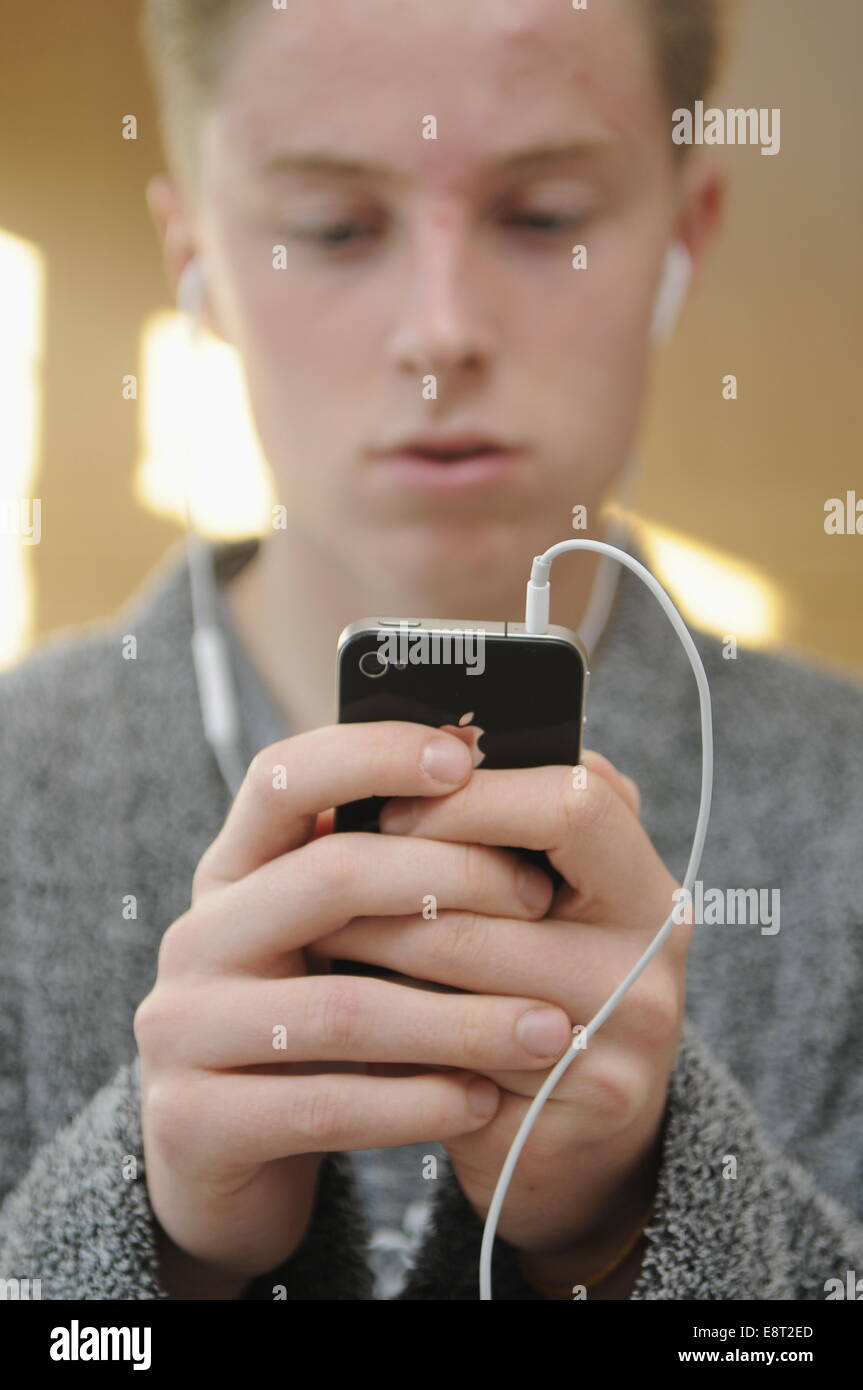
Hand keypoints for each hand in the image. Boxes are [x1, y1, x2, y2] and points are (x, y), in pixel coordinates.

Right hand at [134, 721, 564, 1293]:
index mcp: (231, 870)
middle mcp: (198, 936)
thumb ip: (388, 876)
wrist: (219, 1158)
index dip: (373, 754)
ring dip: (460, 1019)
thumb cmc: (309, 1025)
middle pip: (329, 877)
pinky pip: (327, 1105)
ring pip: (343, 1009)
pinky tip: (482, 1103)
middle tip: (542, 901)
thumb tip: (505, 785)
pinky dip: (416, 1104)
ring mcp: (183, 1030)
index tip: (466, 758)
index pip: (285, 776)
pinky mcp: (194, 1122)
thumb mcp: (334, 939)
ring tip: (547, 1028)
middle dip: (450, 880)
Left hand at [311, 750, 686, 1277]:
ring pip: (460, 970)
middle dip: (394, 880)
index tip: (393, 808)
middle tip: (319, 878)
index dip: (474, 797)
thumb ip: (512, 827)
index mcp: (643, 882)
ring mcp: (621, 1041)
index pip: (572, 802)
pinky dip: (387, 1028)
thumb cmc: (538, 983)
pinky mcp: (566, 1114)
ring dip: (369, 948)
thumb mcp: (551, 900)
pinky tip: (346, 1014)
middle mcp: (650, 957)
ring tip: (315, 931)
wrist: (576, 1139)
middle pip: (503, 890)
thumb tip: (420, 744)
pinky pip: (450, 1053)